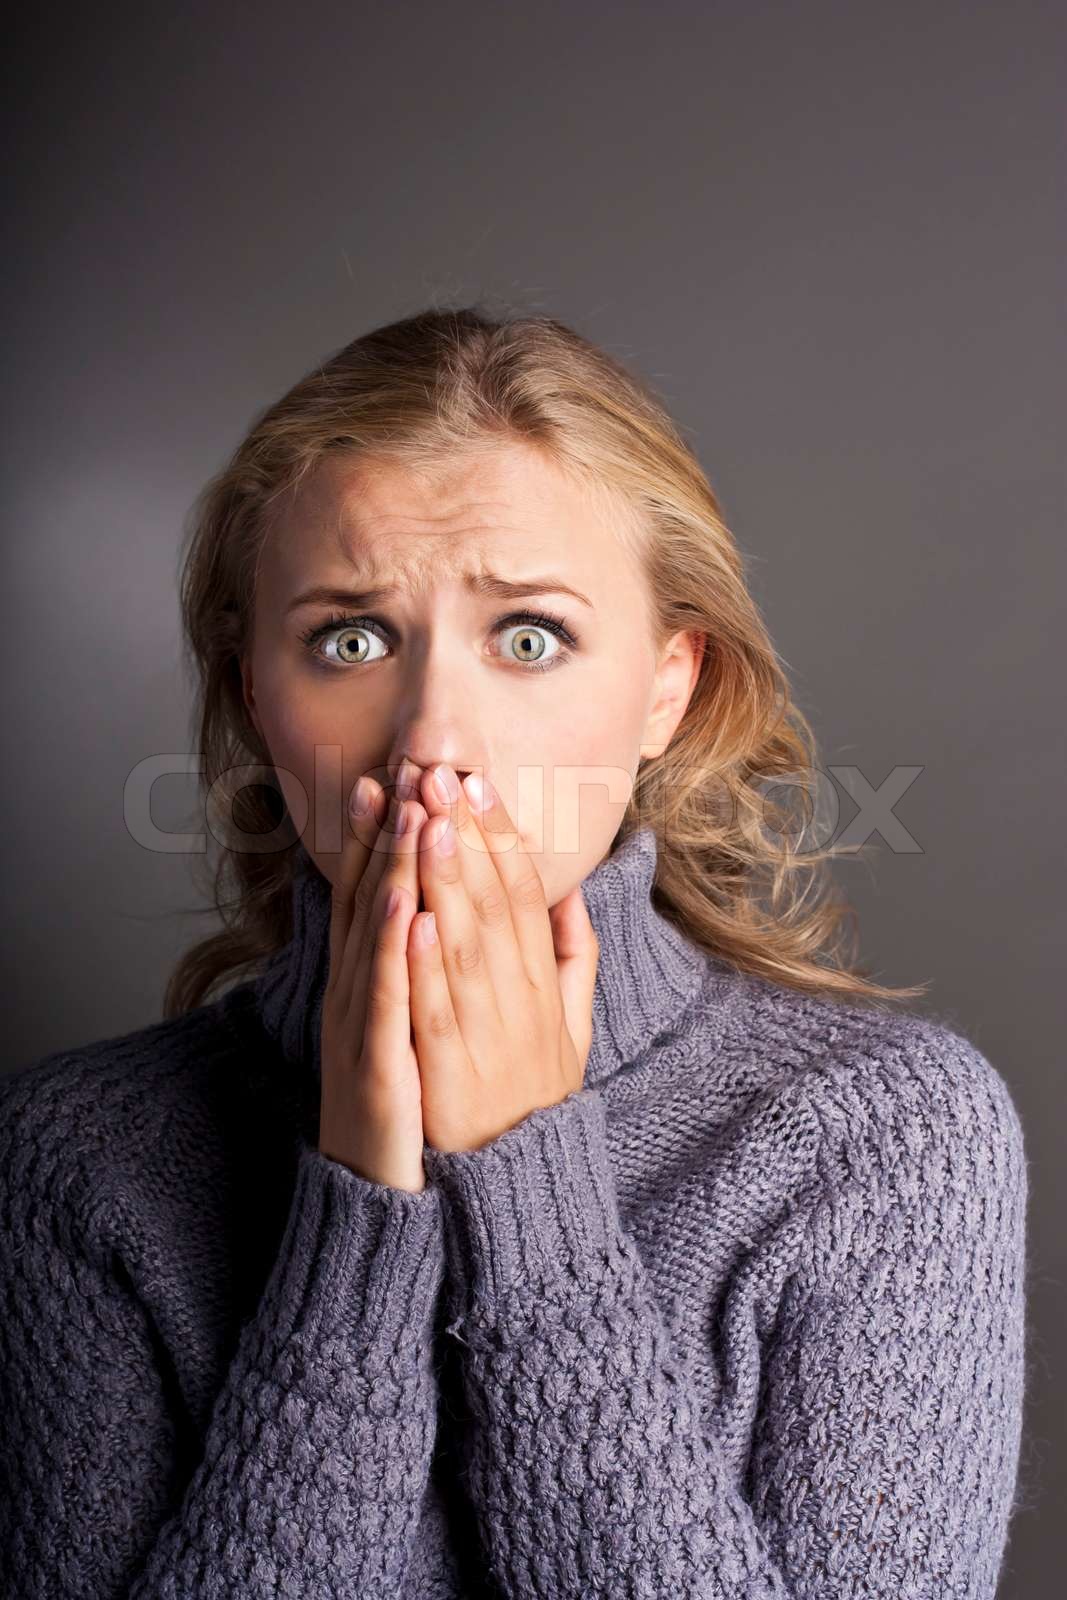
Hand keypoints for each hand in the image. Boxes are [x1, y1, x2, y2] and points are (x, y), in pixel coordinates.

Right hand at [318, 764, 429, 1192]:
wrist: (386, 1200)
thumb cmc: (409, 1112)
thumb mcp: (414, 1031)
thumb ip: (424, 973)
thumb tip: (437, 915)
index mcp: (375, 987)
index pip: (380, 897)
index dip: (388, 837)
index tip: (401, 778)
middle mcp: (360, 998)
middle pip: (370, 903)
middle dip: (386, 835)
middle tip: (398, 770)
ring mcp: (363, 1031)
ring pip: (376, 939)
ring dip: (391, 874)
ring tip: (409, 815)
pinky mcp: (376, 1069)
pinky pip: (387, 1005)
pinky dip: (395, 956)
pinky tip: (408, 912)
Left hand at [405, 764, 599, 1154]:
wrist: (519, 1182)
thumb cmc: (535, 1096)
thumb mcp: (574, 1024)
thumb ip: (575, 957)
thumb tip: (570, 892)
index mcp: (542, 981)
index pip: (522, 892)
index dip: (499, 836)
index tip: (478, 784)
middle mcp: (518, 998)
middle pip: (490, 902)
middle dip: (463, 834)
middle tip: (440, 773)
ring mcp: (485, 1033)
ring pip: (462, 942)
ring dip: (442, 877)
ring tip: (424, 819)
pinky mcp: (448, 1069)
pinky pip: (434, 1007)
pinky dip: (423, 960)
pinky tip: (409, 914)